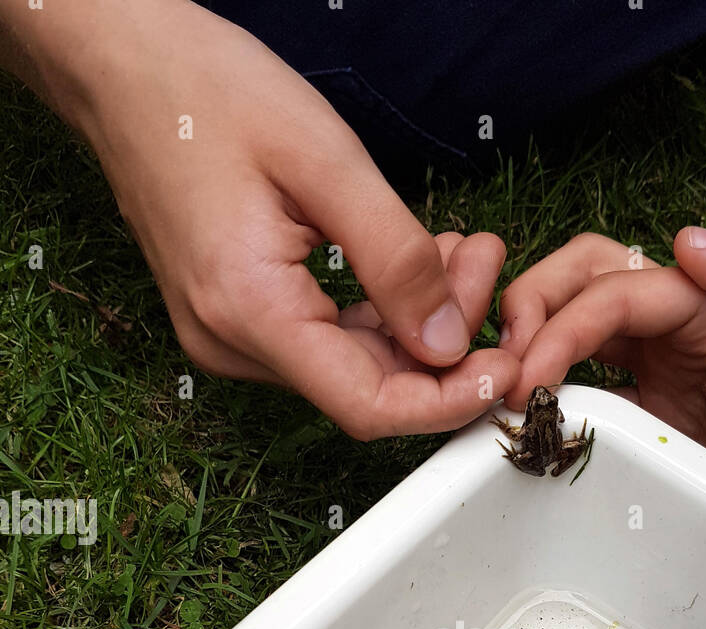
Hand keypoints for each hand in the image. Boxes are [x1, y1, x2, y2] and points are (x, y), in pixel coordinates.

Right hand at [13, 0, 516, 437]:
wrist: (121, 66)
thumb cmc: (206, 92)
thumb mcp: (324, 161)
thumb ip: (395, 258)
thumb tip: (449, 342)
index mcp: (249, 312)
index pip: (368, 406)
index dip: (446, 400)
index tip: (505, 366)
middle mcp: (233, 344)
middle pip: (368, 385)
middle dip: (444, 340)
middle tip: (488, 261)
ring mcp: (232, 335)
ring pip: (354, 362)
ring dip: (419, 319)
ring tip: (463, 248)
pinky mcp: (239, 316)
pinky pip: (328, 336)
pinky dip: (382, 307)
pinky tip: (418, 258)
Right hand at [501, 229, 705, 534]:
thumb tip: (685, 239)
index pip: (620, 287)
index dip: (566, 317)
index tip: (530, 363)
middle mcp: (685, 325)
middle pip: (588, 282)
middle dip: (533, 304)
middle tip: (500, 361)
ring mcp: (665, 371)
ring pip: (579, 328)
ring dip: (534, 342)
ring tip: (502, 385)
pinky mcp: (655, 419)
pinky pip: (592, 391)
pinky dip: (553, 392)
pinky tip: (532, 414)